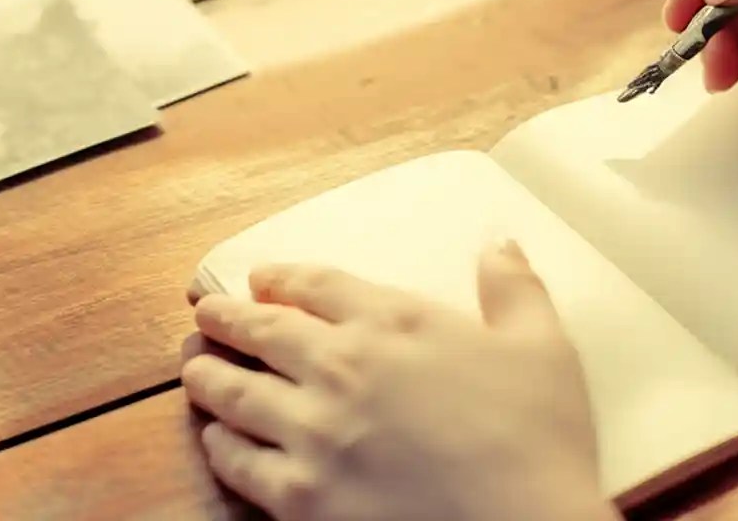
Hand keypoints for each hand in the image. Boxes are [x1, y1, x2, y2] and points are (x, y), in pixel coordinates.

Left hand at [181, 240, 619, 520]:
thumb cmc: (538, 439)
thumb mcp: (542, 346)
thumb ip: (514, 289)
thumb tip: (499, 243)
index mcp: (394, 321)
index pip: (316, 285)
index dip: (281, 277)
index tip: (262, 277)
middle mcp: (341, 366)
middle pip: (262, 332)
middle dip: (227, 318)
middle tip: (206, 313)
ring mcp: (314, 432)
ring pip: (238, 394)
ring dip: (210, 376)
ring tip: (195, 368)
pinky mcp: (302, 495)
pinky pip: (241, 464)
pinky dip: (221, 446)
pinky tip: (216, 438)